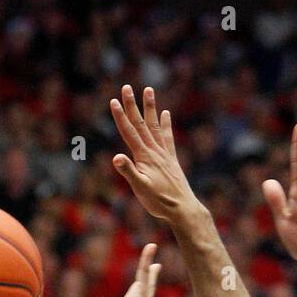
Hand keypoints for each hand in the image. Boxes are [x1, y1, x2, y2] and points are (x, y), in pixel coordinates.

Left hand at [100, 243, 160, 296]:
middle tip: (157, 266)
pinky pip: (144, 270)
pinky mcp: (141, 290)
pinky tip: (151, 246)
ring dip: (148, 261)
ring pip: (146, 276)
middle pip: (149, 287)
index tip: (147, 288)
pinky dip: (147, 257)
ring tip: (152, 246)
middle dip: (152, 277)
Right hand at [110, 84, 197, 222]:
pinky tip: (166, 114)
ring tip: (148, 90)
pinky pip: (168, 138)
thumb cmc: (159, 202)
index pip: (129, 132)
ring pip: (155, 126)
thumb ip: (129, 171)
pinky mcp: (171, 160)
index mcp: (144, 156)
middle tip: (126, 87)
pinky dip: (166, 125)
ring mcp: (164, 154)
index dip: (120, 116)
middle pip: (141, 124)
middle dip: (132, 105)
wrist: (182, 209)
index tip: (114, 101)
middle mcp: (154, 151)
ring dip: (150, 108)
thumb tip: (116, 157)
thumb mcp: (140, 188)